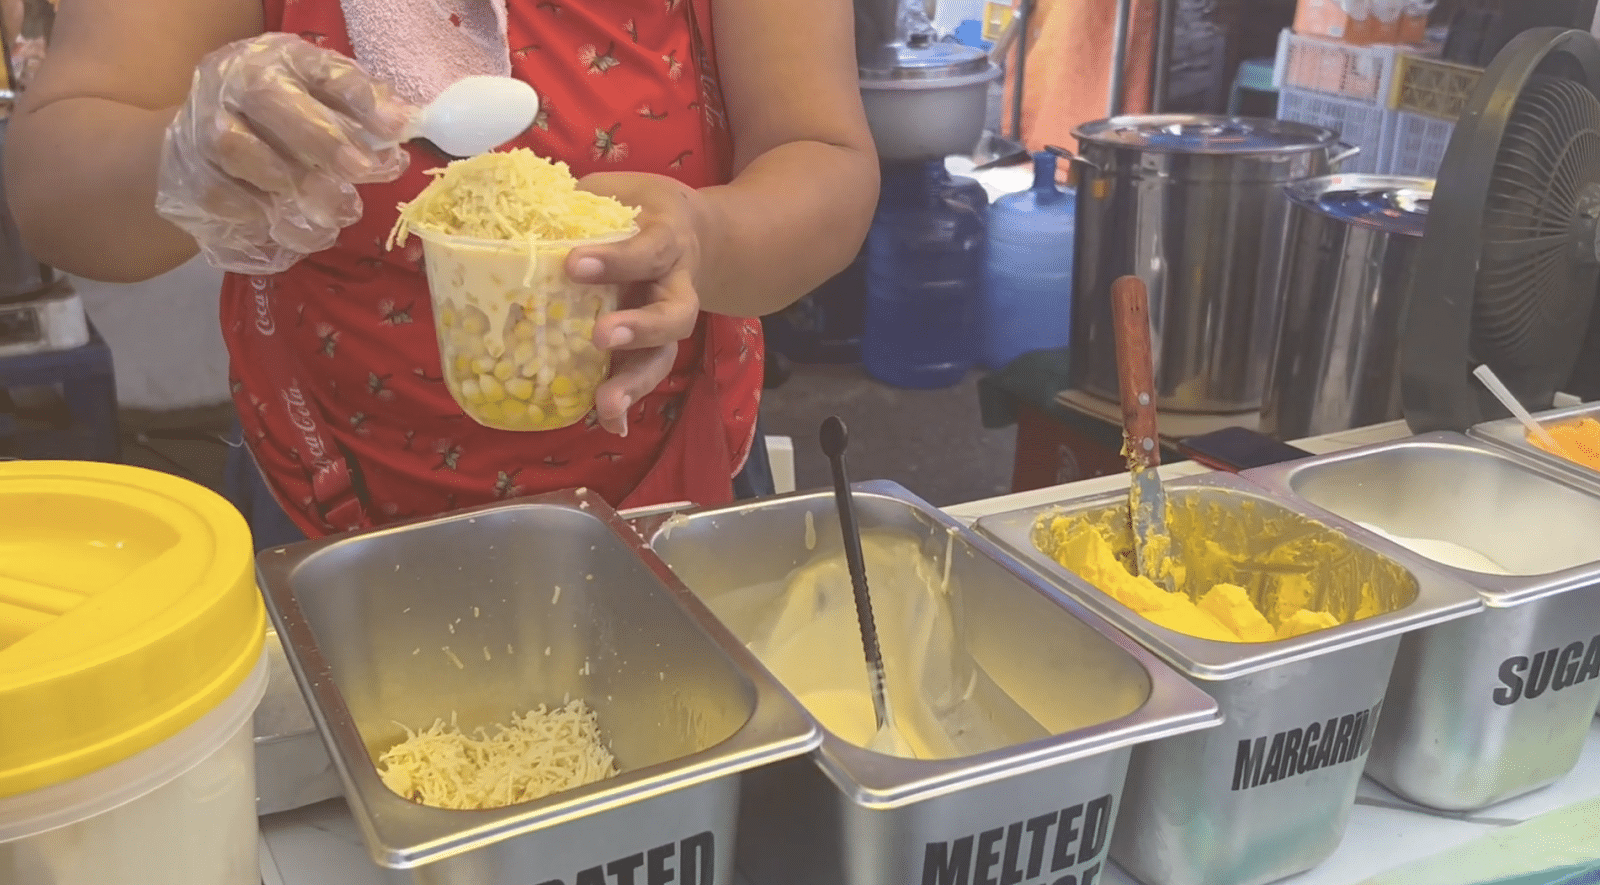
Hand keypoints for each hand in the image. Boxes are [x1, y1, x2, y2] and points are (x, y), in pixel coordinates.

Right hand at [155, 33, 413, 274]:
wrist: (198, 141)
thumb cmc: (280, 120)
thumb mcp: (320, 101)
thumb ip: (362, 109)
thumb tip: (406, 122)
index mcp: (278, 59)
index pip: (321, 69)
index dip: (361, 99)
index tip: (396, 131)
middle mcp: (233, 82)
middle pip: (272, 101)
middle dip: (324, 142)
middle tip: (361, 172)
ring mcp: (201, 124)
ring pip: (240, 150)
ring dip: (293, 186)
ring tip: (333, 214)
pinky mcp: (186, 171)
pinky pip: (222, 196)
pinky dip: (261, 217)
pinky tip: (290, 226)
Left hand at [567, 172, 704, 436]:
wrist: (694, 230)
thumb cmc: (640, 208)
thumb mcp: (615, 191)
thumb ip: (575, 200)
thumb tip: (506, 202)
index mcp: (667, 238)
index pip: (647, 250)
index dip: (615, 260)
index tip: (574, 263)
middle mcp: (676, 283)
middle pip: (674, 315)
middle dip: (639, 330)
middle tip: (601, 337)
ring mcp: (668, 319)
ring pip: (664, 355)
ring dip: (635, 381)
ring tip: (605, 404)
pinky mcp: (654, 345)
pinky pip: (645, 374)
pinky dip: (629, 403)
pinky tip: (610, 424)